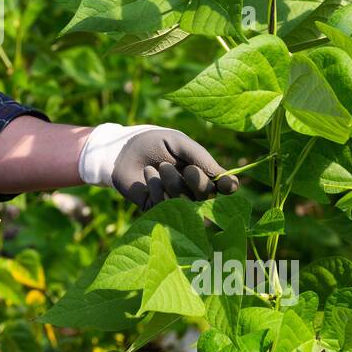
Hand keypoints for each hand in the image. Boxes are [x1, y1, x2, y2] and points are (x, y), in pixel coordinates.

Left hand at [78, 123, 238, 211]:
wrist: (123, 150)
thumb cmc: (153, 142)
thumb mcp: (179, 143)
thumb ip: (200, 157)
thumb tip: (225, 177)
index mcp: (202, 173)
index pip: (223, 187)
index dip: (228, 187)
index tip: (226, 183)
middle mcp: (192, 190)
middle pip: (207, 197)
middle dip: (198, 182)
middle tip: (186, 169)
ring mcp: (175, 202)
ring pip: (186, 203)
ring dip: (174, 183)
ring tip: (161, 167)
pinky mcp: (156, 209)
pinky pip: (165, 206)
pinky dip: (158, 187)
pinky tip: (149, 174)